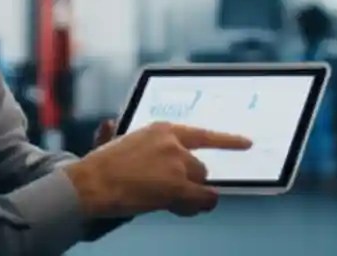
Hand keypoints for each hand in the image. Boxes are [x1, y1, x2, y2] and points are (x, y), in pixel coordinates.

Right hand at [64, 121, 251, 219]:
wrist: (91, 183)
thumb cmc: (99, 167)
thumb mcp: (116, 142)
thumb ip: (127, 138)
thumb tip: (114, 129)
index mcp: (162, 129)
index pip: (203, 134)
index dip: (226, 140)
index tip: (245, 143)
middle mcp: (174, 143)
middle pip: (200, 165)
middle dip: (190, 180)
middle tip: (172, 192)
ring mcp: (177, 164)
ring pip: (200, 182)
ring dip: (190, 194)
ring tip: (170, 202)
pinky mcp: (178, 186)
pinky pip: (204, 197)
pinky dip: (200, 205)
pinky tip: (187, 208)